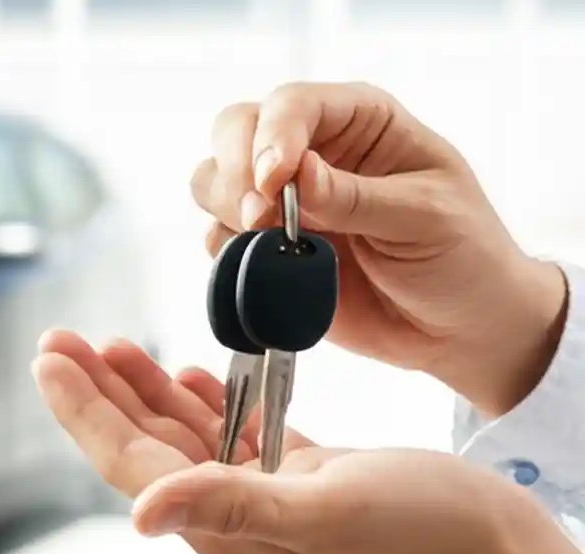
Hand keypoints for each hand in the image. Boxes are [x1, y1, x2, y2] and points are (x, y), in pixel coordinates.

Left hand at [33, 331, 584, 553]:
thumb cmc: (425, 541)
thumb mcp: (324, 514)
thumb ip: (232, 507)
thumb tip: (140, 514)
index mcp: (225, 520)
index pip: (129, 460)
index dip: (83, 409)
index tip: (48, 355)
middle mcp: (234, 510)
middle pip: (143, 443)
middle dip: (96, 390)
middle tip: (58, 336)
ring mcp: (268, 493)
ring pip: (184, 433)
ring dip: (143, 388)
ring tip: (108, 344)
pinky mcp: (304, 476)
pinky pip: (236, 432)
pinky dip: (206, 400)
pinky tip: (187, 373)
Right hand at [192, 82, 566, 416]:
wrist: (459, 328)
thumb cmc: (461, 257)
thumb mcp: (423, 217)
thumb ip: (353, 196)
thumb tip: (296, 173)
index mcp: (361, 121)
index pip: (293, 104)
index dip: (272, 137)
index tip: (274, 182)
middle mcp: (313, 150)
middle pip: (235, 127)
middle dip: (235, 168)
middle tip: (259, 214)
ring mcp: (285, 200)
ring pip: (213, 179)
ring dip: (228, 209)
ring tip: (271, 241)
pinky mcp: (267, 249)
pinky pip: (218, 238)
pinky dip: (228, 253)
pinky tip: (269, 268)